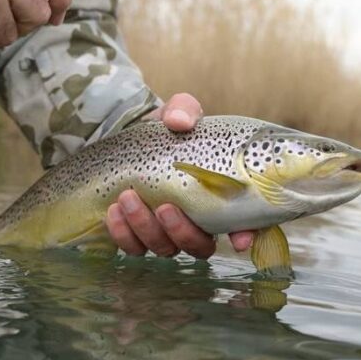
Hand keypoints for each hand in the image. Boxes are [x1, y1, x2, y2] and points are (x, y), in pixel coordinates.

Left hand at [105, 93, 254, 258]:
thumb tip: (179, 122)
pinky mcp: (138, 236)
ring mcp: (167, 233)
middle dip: (182, 231)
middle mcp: (198, 222)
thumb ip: (183, 111)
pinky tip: (114, 211)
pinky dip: (123, 233)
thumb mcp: (178, 113)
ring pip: (166, 248)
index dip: (246, 235)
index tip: (238, 239)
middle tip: (164, 206)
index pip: (244, 225)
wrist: (131, 141)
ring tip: (127, 197)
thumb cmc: (167, 132)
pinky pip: (134, 247)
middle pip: (199, 246)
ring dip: (146, 228)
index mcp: (220, 195)